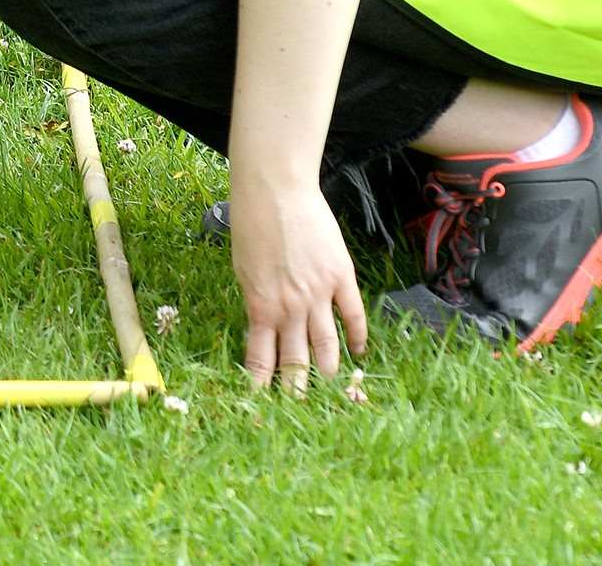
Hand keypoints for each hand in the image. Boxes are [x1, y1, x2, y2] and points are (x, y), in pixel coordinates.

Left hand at [230, 167, 368, 391]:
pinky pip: (352, 315)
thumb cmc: (250, 226)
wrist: (276, 192)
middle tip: (299, 409)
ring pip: (327, 344)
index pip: (261, 358)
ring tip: (332, 390)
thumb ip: (257, 300)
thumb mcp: (243, 270)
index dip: (261, 384)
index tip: (260, 404)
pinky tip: (358, 351)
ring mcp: (319, 294)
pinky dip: (357, 336)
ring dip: (329, 370)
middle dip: (296, 388)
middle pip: (296, 359)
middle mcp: (290, 307)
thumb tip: (264, 323)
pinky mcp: (341, 277)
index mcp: (260, 307)